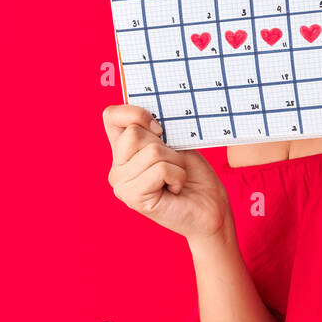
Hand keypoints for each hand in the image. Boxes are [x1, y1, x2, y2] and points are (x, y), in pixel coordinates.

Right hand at [103, 105, 231, 241]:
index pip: (111, 116)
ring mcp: (122, 184)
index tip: (160, 129)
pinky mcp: (133, 198)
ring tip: (176, 179)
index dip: (135, 113)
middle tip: (174, 165)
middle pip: (134, 133)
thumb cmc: (193, 176)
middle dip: (166, 146)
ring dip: (176, 163)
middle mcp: (116, 168)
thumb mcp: (174, 144)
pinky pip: (160, 169)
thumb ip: (154, 130)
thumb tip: (149, 117)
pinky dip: (177, 176)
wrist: (210, 207)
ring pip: (151, 152)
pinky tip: (175, 189)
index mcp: (123, 151)